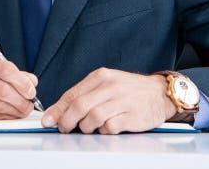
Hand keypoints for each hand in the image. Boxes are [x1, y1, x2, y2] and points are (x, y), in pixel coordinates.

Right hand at [0, 52, 37, 120]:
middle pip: (2, 90)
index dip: (21, 81)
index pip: (4, 69)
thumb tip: (32, 81)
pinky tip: (10, 115)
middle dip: (21, 99)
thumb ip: (11, 73)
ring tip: (22, 110)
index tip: (31, 90)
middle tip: (29, 103)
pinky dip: (5, 117)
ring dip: (15, 110)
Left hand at [41, 67, 176, 134]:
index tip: (48, 120)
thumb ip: (85, 95)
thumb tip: (61, 111)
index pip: (72, 94)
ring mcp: (122, 101)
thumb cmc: (129, 90)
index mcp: (100, 77)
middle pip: (79, 106)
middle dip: (66, 121)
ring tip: (88, 128)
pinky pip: (110, 127)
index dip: (57, 109)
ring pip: (93, 118)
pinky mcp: (132, 116)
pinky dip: (104, 131)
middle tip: (64, 129)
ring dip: (86, 127)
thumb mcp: (106, 84)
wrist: (160, 93)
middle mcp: (110, 87)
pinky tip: (106, 128)